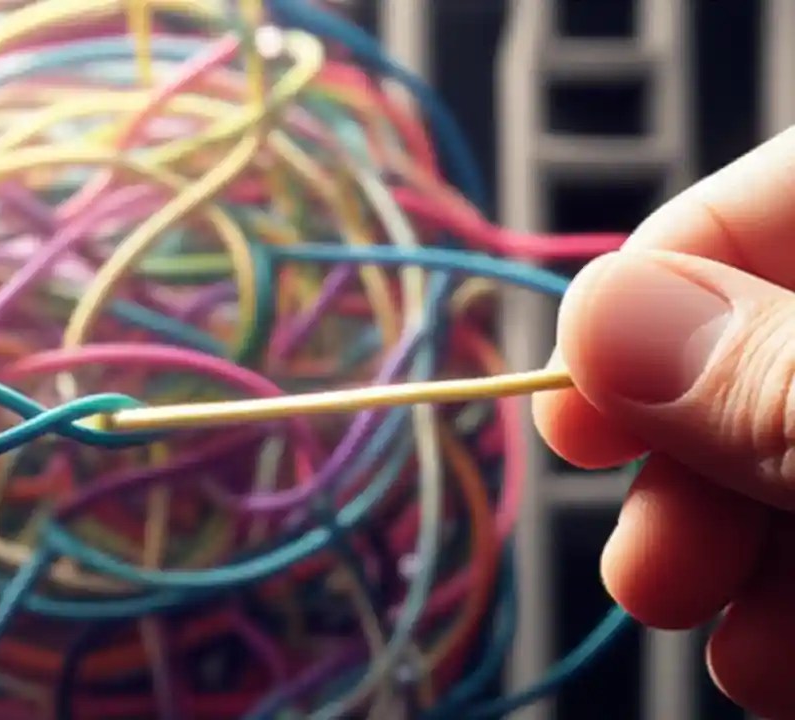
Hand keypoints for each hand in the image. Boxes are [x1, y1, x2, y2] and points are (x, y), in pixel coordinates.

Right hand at [537, 127, 794, 716]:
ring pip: (790, 454)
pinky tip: (792, 666)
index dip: (652, 297)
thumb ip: (782, 381)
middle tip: (655, 572)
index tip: (573, 410)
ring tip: (749, 660)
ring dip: (738, 566)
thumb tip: (604, 321)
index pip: (766, 206)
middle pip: (763, 348)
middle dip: (690, 474)